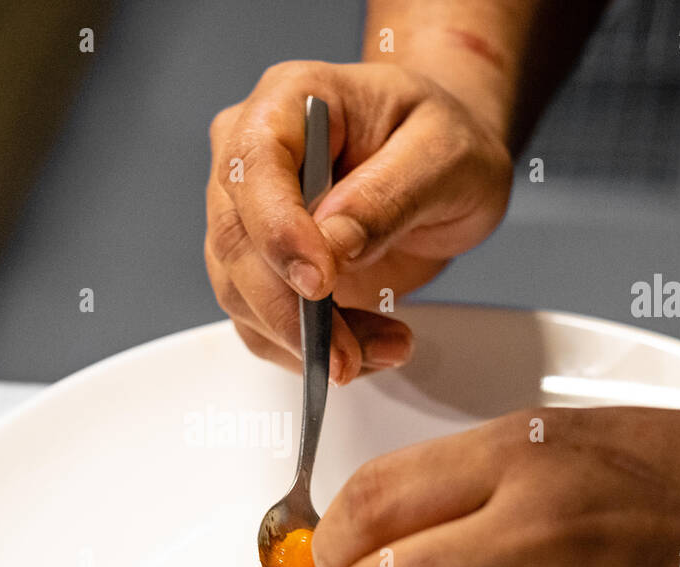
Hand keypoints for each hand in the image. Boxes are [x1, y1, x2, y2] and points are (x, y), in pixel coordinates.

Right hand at [205, 60, 512, 383]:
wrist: (441, 166)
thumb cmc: (442, 141)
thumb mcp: (444, 155)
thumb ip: (388, 197)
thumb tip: (331, 246)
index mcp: (287, 101)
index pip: (255, 167)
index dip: (278, 230)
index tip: (319, 282)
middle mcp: (251, 159)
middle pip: (236, 242)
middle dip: (290, 311)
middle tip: (349, 353)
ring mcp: (249, 218)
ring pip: (243, 295)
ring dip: (306, 342)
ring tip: (384, 347)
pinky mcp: (262, 271)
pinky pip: (263, 324)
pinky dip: (309, 353)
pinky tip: (365, 350)